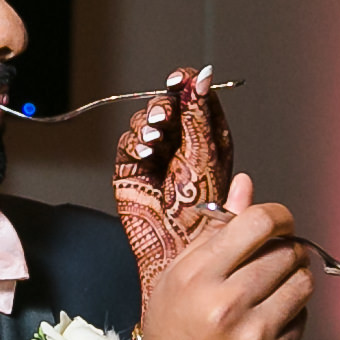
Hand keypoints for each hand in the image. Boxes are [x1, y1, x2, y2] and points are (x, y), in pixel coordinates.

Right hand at [95, 189, 310, 339]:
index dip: (278, 217)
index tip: (277, 225)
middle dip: (285, 252)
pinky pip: (303, 321)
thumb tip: (245, 186)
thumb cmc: (170, 339)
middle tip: (270, 265)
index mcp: (197, 277)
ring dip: (293, 283)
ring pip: (304, 284)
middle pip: (288, 251)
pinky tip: (265, 329)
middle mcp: (226, 305)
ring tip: (270, 295)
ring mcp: (256, 337)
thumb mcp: (177, 280)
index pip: (260, 222)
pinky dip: (291, 319)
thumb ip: (214, 232)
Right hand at [115, 68, 237, 286]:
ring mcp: (155, 158)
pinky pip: (128, 147)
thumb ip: (205, 125)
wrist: (179, 263)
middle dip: (168, 102)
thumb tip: (204, 78)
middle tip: (169, 108)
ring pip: (146, 122)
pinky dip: (134, 143)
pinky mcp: (132, 172)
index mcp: (206, 142)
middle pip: (170, 106)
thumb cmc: (202, 226)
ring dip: (150, 121)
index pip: (197, 101)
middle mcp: (179, 146)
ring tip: (156, 133)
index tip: (187, 77)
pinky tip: (145, 149)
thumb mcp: (211, 164)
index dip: (191, 85)